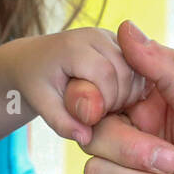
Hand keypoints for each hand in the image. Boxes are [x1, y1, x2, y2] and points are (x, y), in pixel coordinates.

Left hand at [8, 29, 148, 146]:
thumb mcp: (41, 104)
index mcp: (73, 46)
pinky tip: (116, 99)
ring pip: (137, 68)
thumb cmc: (36, 82)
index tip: (93, 117)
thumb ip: (62, 122)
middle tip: (101, 115)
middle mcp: (95, 34)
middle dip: (119, 99)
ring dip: (129, 94)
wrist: (34, 60)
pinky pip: (138, 67)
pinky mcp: (119, 43)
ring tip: (106, 107)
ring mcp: (109, 36)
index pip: (105, 73)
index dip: (106, 100)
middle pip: (125, 70)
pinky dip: (133, 87)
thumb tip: (87, 138)